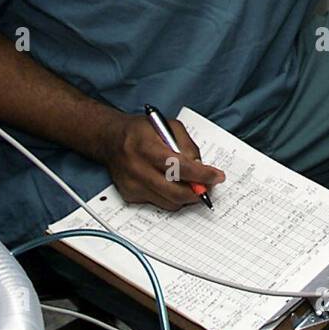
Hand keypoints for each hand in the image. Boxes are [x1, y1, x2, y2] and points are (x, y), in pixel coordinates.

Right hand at [99, 111, 224, 210]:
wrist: (111, 140)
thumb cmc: (142, 131)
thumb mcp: (169, 127)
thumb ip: (187, 146)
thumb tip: (201, 167)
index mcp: (146, 147)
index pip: (178, 167)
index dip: (201, 175)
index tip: (217, 176)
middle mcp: (136, 168)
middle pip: (174, 191)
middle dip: (197, 192)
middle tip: (208, 185)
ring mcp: (132, 185)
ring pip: (168, 202)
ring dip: (185, 196)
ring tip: (191, 183)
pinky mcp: (129, 195)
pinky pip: (158, 202)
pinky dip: (170, 196)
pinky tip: (170, 182)